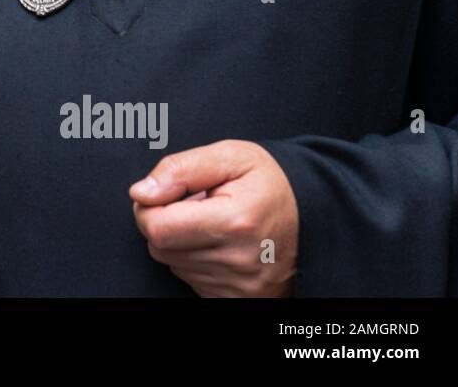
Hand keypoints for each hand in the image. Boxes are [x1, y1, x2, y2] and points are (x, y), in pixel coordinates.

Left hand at [130, 139, 297, 296]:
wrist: (316, 218)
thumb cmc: (270, 183)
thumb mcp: (230, 157)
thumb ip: (180, 169)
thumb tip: (141, 192)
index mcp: (234, 221)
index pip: (156, 226)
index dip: (150, 206)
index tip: (167, 193)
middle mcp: (238, 261)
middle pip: (160, 246)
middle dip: (166, 221)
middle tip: (196, 205)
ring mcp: (240, 286)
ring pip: (174, 263)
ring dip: (182, 241)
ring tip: (213, 223)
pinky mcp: (239, 299)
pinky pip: (192, 280)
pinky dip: (196, 261)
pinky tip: (219, 245)